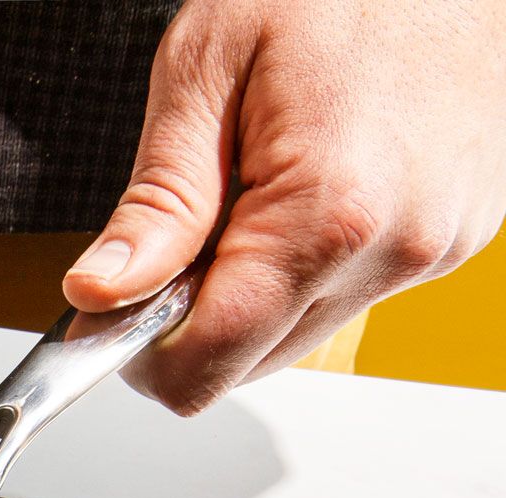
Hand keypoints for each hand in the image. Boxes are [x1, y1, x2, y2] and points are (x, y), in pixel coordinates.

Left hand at [63, 0, 505, 414]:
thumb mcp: (206, 73)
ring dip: (252, 288)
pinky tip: (306, 184)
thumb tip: (100, 293)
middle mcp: (396, 248)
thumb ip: (157, 203)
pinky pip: (351, 290)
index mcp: (329, 216)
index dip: (139, 354)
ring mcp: (437, 247)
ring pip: (298, 333)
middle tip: (182, 228)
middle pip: (250, 361)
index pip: (208, 363)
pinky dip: (306, 262)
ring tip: (253, 188)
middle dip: (192, 316)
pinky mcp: (458, 237)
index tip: (109, 313)